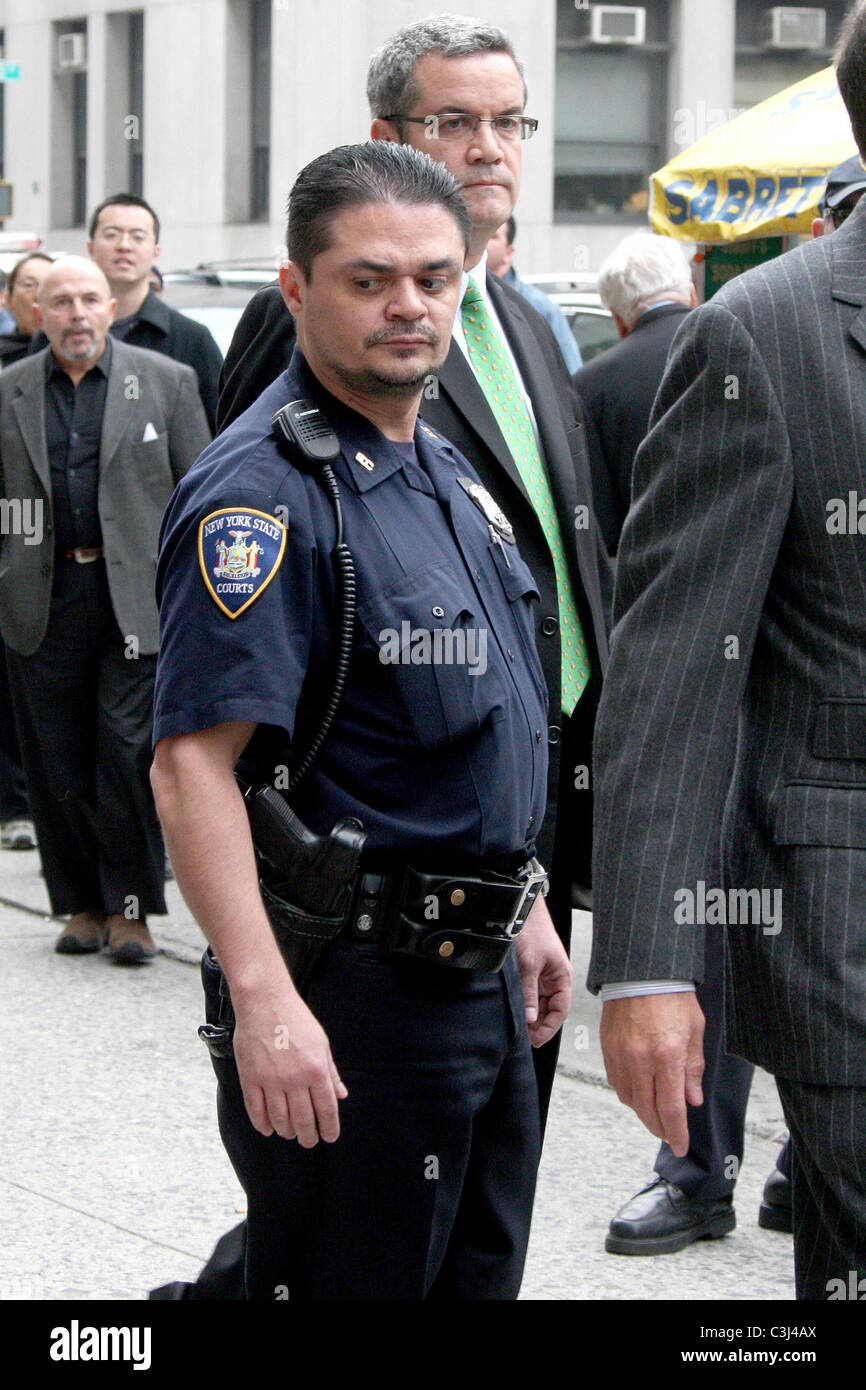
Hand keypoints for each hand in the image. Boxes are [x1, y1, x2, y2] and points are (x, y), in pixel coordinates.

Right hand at [232, 984, 347, 1146]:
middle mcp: (294, 1079)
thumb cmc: (296, 1020)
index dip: (330, 1128)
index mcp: (316, 1069)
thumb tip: (340, 1096)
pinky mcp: (250, 1078)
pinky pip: (256, 1111)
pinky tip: (269, 1130)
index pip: (327, 1109)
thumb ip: (331, 1072)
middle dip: (309, 1136)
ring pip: (280, 1120)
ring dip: (287, 1132)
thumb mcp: (322, 1043)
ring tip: (291, 1134)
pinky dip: (263, 1124)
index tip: (330, 1137)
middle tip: (310, 1141)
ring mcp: (270, 1080)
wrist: (265, 1002)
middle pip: (304, 1120)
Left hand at [513, 893, 572, 1046]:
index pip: (560, 1010)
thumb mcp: (529, 966)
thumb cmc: (530, 932)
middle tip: (524, 1038)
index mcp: (562, 977)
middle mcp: (555, 978)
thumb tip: (531, 1019)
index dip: (549, 1027)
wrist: (520, 909)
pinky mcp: (531, 971)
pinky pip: (531, 993)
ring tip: (520, 1029)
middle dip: (539, 1025)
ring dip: (532, 1016)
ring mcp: (543, 975)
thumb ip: (530, 994)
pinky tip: (518, 1013)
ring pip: (540, 1003)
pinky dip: (526, 1004)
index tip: (536, 1040)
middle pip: (551, 1009)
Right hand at [600, 992, 704, 1156]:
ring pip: (630, 1100)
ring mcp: (621, 1056)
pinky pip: (617, 1083)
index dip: (677, 1133)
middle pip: (648, 1111)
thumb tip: (693, 1098)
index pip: (672, 1109)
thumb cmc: (671, 995)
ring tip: (656, 1114)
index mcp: (668, 1056)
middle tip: (669, 1134)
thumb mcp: (695, 1029)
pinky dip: (629, 1094)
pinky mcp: (608, 1049)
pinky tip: (639, 1092)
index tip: (680, 1145)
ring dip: (644, 1113)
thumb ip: (694, 1068)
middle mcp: (641, 1060)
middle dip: (661, 1129)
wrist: (641, 971)